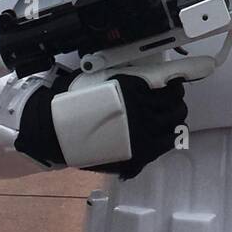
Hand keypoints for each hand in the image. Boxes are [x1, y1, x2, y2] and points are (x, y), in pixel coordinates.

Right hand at [17, 69, 188, 178]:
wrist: (55, 129)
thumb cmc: (74, 99)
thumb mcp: (101, 78)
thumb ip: (128, 79)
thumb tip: (154, 79)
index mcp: (133, 89)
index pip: (170, 89)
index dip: (176, 87)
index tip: (174, 87)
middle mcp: (141, 111)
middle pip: (175, 108)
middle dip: (177, 104)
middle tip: (172, 103)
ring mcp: (141, 135)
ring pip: (173, 128)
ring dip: (174, 121)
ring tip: (168, 119)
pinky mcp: (137, 154)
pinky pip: (163, 146)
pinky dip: (167, 138)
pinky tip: (162, 135)